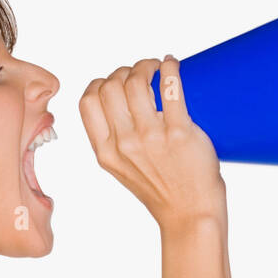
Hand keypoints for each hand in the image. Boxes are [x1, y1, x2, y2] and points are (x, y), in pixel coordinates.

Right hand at [79, 55, 226, 233]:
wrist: (190, 214)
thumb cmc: (161, 189)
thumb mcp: (122, 168)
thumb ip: (115, 139)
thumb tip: (125, 98)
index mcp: (105, 151)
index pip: (88, 101)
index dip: (101, 82)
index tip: (118, 81)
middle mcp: (124, 143)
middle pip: (110, 86)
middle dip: (125, 70)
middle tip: (143, 71)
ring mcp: (151, 138)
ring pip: (136, 82)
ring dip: (146, 65)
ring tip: (158, 66)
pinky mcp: (179, 133)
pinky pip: (170, 88)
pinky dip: (170, 68)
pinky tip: (172, 64)